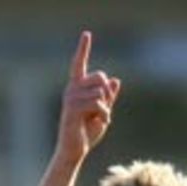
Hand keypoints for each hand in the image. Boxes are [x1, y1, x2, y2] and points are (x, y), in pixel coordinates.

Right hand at [57, 31, 119, 165]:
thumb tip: (115, 80)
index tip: (86, 34)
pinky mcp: (73, 109)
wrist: (74, 151)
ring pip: (100, 91)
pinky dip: (104, 113)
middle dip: (107, 91)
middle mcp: (72, 89)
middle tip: (105, 107)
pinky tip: (102, 122)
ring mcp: (71, 98)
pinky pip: (97, 102)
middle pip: (100, 76)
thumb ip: (108, 97)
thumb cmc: (86, 133)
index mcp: (77, 87)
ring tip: (101, 118)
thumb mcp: (101, 112)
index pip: (79, 64)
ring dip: (106, 106)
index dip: (83, 49)